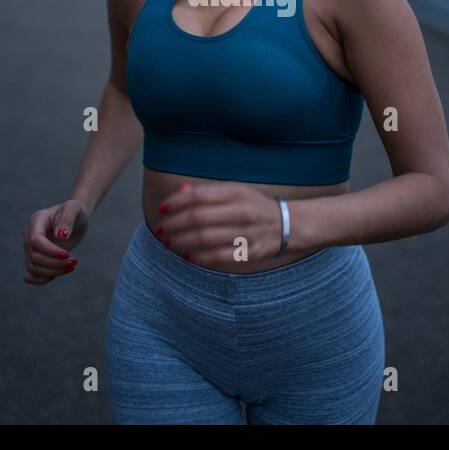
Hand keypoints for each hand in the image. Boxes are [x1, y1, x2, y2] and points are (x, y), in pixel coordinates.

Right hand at [24, 199, 89, 285]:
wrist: (75, 221)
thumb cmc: (75, 212)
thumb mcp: (74, 210)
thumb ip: (67, 219)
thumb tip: (60, 235)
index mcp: (37, 220)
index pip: (35, 240)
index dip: (50, 251)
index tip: (67, 254)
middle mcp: (29, 234)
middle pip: (34, 257)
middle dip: (55, 263)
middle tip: (74, 261)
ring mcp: (29, 248)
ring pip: (33, 268)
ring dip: (53, 272)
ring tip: (71, 266)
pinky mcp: (33, 259)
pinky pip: (29, 276)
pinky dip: (43, 279)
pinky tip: (60, 272)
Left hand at [155, 182, 283, 269]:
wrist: (287, 224)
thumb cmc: (254, 206)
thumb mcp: (235, 191)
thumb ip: (207, 193)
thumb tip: (180, 192)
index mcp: (236, 192)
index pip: (198, 197)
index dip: (175, 203)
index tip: (162, 209)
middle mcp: (241, 211)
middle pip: (198, 218)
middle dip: (174, 224)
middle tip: (161, 229)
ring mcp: (246, 233)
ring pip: (205, 239)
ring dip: (182, 242)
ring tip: (169, 242)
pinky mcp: (250, 253)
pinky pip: (219, 257)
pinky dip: (199, 258)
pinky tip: (187, 256)